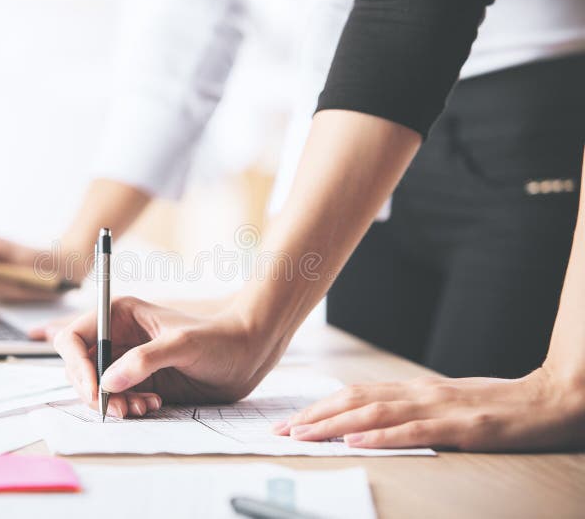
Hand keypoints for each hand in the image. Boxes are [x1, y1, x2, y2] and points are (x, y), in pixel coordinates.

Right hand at [53, 296, 271, 417]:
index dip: (76, 365)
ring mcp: (127, 361)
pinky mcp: (140, 382)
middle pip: (79, 368)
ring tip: (143, 408)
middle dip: (94, 391)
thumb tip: (108, 383)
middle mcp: (118, 338)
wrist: (248, 354)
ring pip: (97, 388)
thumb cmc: (219, 338)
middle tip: (120, 409)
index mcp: (119, 316)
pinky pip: (118, 400)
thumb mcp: (183, 344)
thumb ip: (145, 360)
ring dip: (113, 403)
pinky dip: (128, 408)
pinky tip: (153, 405)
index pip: (74, 338)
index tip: (95, 390)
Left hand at [272, 367, 584, 450]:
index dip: (319, 406)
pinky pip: (414, 431)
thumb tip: (371, 418)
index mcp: (413, 388)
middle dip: (314, 415)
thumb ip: (410, 408)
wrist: (546, 399)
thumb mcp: (444, 403)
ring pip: (375, 412)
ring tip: (305, 434)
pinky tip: (357, 441)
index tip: (291, 420)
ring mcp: (438, 407)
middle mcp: (418, 392)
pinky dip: (381, 435)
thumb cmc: (494, 405)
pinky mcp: (460, 426)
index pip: (355, 393)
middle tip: (282, 430)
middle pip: (355, 399)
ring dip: (334, 424)